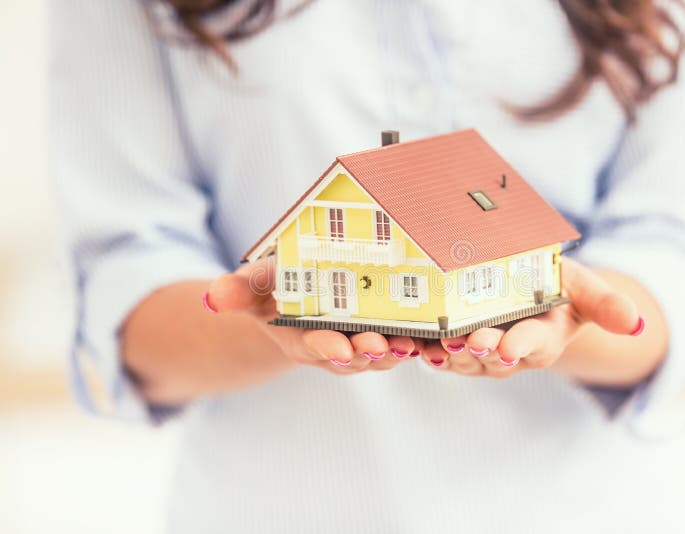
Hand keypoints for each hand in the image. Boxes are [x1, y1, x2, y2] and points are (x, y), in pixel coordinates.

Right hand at [206, 260, 421, 373]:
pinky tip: (435, 330)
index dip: (326, 349)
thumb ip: (237, 290)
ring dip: (398, 349)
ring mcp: (365, 339)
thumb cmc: (277, 288)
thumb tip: (214, 296)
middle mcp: (337, 346)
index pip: (315, 348)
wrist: (304, 291)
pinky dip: (420, 336)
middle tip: (380, 345)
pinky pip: (407, 336)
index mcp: (304, 338)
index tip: (338, 348)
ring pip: (385, 350)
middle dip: (368, 352)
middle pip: (355, 355)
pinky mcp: (390, 329)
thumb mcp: (254, 286)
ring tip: (412, 343)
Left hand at [419, 257, 643, 377]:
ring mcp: (481, 352)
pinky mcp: (456, 346)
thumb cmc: (558, 289)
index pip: (533, 344)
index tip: (509, 346)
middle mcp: (510, 352)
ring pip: (463, 359)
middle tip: (469, 341)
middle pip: (493, 356)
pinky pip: (440, 353)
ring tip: (436, 344)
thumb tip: (636, 322)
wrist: (531, 292)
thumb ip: (606, 304)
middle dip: (480, 350)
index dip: (521, 345)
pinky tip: (413, 343)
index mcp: (543, 339)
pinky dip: (427, 350)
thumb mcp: (585, 289)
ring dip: (449, 354)